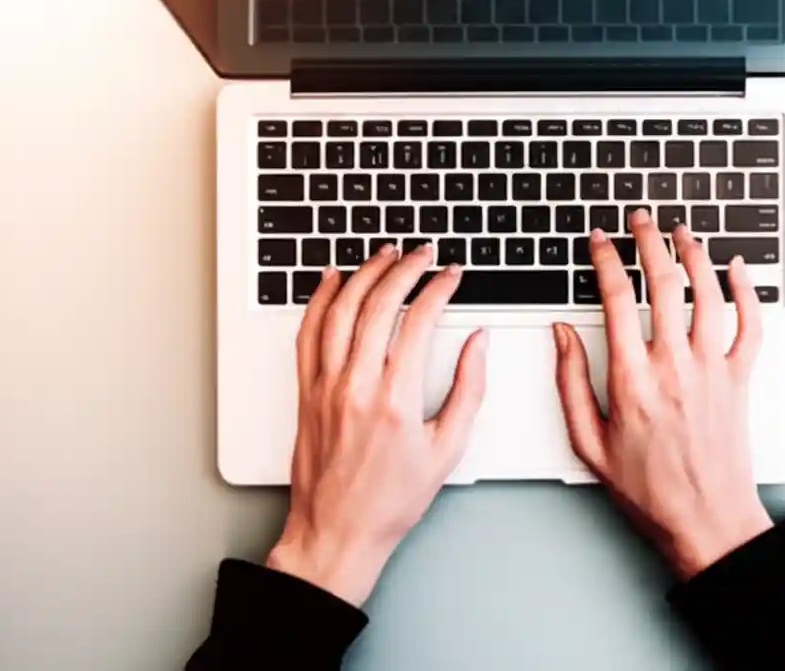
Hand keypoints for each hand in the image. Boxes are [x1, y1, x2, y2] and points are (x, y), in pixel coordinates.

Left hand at [266, 245, 487, 604]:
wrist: (337, 531)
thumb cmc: (390, 500)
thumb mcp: (447, 450)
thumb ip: (468, 390)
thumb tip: (478, 344)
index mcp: (396, 399)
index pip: (419, 321)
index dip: (440, 288)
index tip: (452, 274)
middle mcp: (357, 385)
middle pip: (379, 304)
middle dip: (405, 268)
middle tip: (422, 253)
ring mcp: (326, 386)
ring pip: (341, 310)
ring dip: (364, 273)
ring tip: (384, 254)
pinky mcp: (307, 392)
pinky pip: (309, 333)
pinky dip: (320, 300)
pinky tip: (332, 280)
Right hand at [553, 212, 771, 579]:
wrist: (706, 521)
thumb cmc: (648, 490)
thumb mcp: (588, 443)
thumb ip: (570, 383)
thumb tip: (561, 335)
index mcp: (631, 379)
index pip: (615, 299)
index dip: (605, 260)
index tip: (599, 241)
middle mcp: (674, 366)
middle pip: (663, 283)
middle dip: (649, 241)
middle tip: (640, 220)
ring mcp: (711, 370)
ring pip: (707, 294)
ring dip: (694, 254)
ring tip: (682, 232)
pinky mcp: (740, 380)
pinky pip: (749, 325)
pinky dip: (746, 292)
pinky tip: (736, 270)